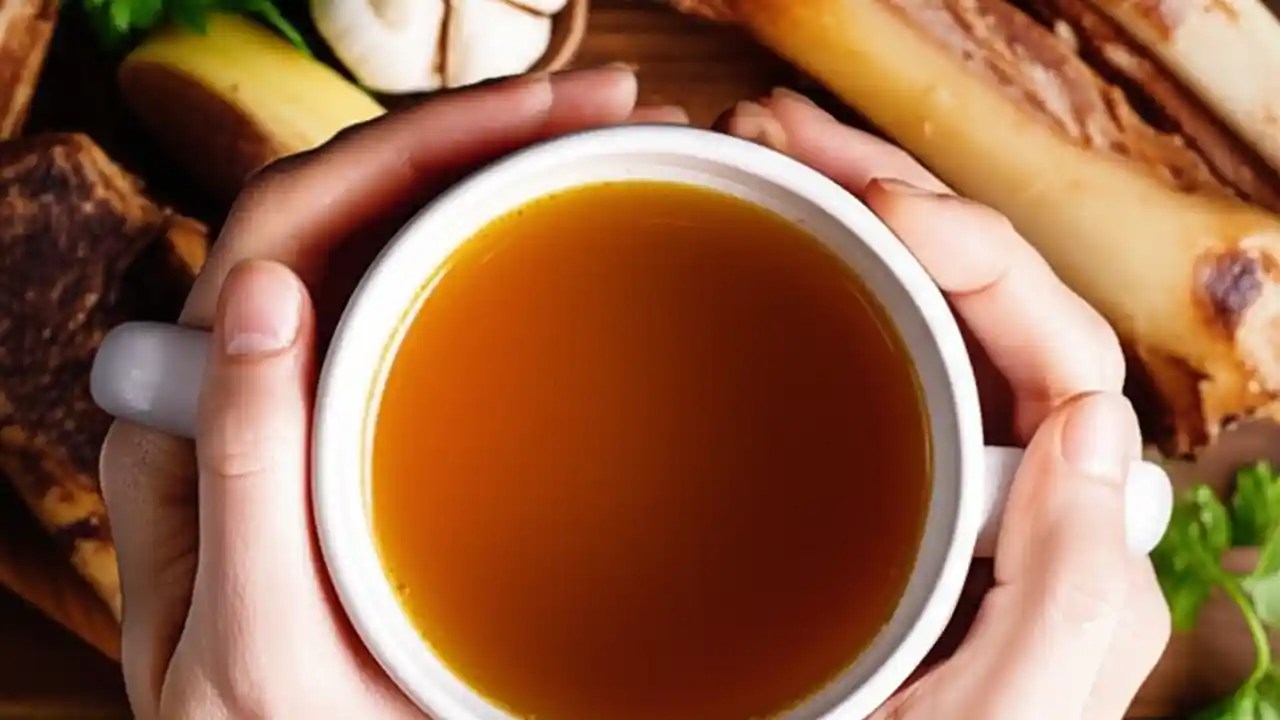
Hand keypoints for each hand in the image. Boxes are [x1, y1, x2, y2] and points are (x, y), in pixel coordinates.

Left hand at [97, 66, 683, 718]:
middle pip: (356, 210)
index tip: (543, 114)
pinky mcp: (384, 436)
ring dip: (496, 180)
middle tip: (614, 111)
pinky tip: (570, 243)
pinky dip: (503, 256)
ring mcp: (324, 406)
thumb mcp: (250, 639)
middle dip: (478, 136)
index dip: (407, 143)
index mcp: (201, 413)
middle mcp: (257, 387)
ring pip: (399, 249)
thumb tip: (266, 291)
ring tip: (606, 150)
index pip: (291, 225)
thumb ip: (241, 476)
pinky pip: (434, 317)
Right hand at [717, 89, 1170, 718]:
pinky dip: (799, 296)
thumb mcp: (1005, 717)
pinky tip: (748, 258)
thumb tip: (1093, 421)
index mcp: (1057, 537)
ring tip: (764, 160)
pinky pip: (839, 373)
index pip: (1055, 356)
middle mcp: (1001, 496)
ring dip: (840, 224)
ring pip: (902, 323)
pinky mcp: (840, 495)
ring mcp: (915, 489)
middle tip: (789, 138)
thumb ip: (1073, 598)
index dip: (981, 257)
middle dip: (890, 202)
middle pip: (976, 310)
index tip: (877, 201)